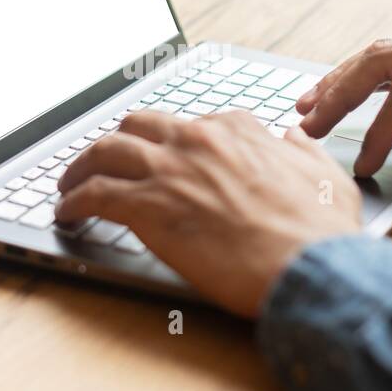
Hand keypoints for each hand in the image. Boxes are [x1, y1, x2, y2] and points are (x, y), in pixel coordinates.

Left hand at [56, 110, 361, 317]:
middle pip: (137, 127)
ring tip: (70, 185)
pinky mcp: (146, 207)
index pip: (190, 124)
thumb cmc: (319, 233)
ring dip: (80, 168)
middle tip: (105, 162)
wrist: (308, 266)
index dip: (172, 144)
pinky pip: (93, 194)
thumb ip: (303, 150)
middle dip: (117, 143)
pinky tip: (67, 214)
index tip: (164, 160)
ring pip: (104, 152)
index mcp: (237, 130)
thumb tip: (292, 136)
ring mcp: (169, 170)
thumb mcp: (324, 176)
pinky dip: (73, 201)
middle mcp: (197, 140)